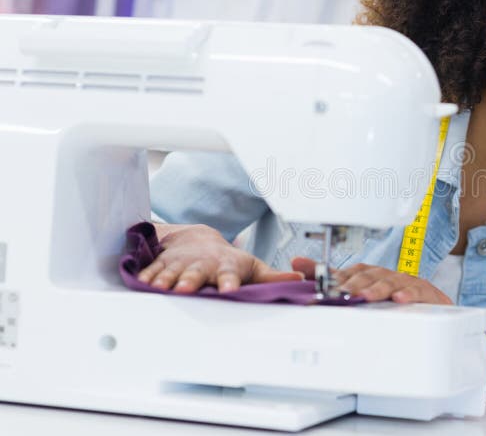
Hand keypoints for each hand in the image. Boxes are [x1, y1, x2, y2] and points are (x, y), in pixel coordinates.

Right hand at [137, 223, 302, 292]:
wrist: (195, 240)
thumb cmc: (226, 260)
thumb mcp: (251, 267)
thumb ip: (272, 278)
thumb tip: (300, 282)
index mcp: (225, 266)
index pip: (229, 274)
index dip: (229, 282)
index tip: (230, 290)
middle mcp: (201, 265)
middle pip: (196, 273)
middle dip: (191, 281)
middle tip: (188, 289)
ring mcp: (180, 265)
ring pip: (171, 272)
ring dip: (166, 280)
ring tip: (162, 288)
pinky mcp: (161, 266)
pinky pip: (151, 271)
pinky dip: (145, 277)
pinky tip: (140, 283)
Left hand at [291, 257, 451, 303]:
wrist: (431, 305)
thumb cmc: (392, 295)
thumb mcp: (358, 288)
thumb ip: (329, 277)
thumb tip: (297, 262)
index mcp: (368, 274)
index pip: (348, 273)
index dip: (335, 279)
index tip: (320, 286)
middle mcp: (384, 275)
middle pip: (367, 276)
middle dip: (353, 285)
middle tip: (340, 295)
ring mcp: (404, 282)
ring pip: (389, 282)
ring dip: (377, 289)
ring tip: (366, 297)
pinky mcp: (423, 292)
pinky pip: (416, 291)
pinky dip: (408, 294)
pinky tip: (400, 299)